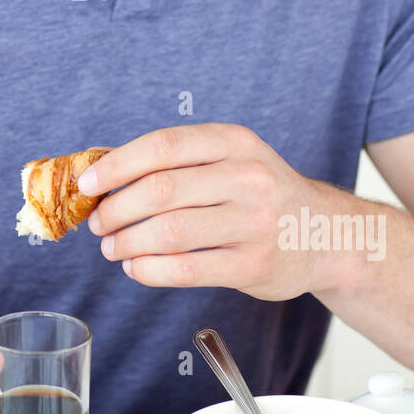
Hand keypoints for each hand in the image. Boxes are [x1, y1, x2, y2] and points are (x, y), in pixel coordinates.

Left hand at [78, 123, 323, 298]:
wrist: (326, 234)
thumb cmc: (260, 194)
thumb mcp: (227, 159)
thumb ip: (170, 159)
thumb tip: (98, 163)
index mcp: (234, 142)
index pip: (163, 146)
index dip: (116, 165)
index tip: (86, 183)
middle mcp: (249, 177)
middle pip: (160, 190)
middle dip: (116, 208)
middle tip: (98, 223)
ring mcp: (255, 222)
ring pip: (170, 232)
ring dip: (127, 242)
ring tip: (112, 248)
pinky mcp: (255, 265)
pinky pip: (187, 269)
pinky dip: (150, 270)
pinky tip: (137, 267)